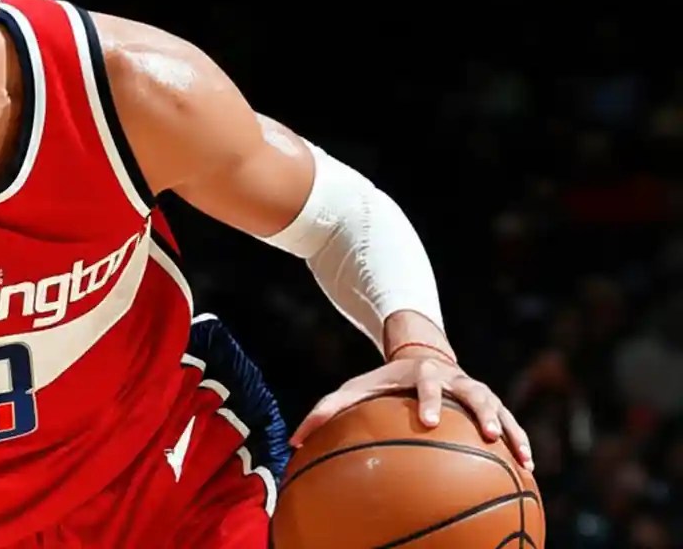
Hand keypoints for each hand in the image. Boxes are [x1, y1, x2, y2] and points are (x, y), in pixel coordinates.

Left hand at [289, 357, 534, 471]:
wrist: (420, 355)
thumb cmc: (382, 381)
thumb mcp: (355, 388)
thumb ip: (326, 409)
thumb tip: (295, 439)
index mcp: (421, 375)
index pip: (426, 386)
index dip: (429, 401)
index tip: (429, 421)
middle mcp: (454, 380)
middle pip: (474, 393)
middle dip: (482, 412)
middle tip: (486, 435)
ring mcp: (477, 389)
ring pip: (501, 408)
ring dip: (513, 431)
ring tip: (523, 460)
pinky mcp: (491, 402)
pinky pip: (512, 423)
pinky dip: (521, 442)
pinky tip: (529, 470)